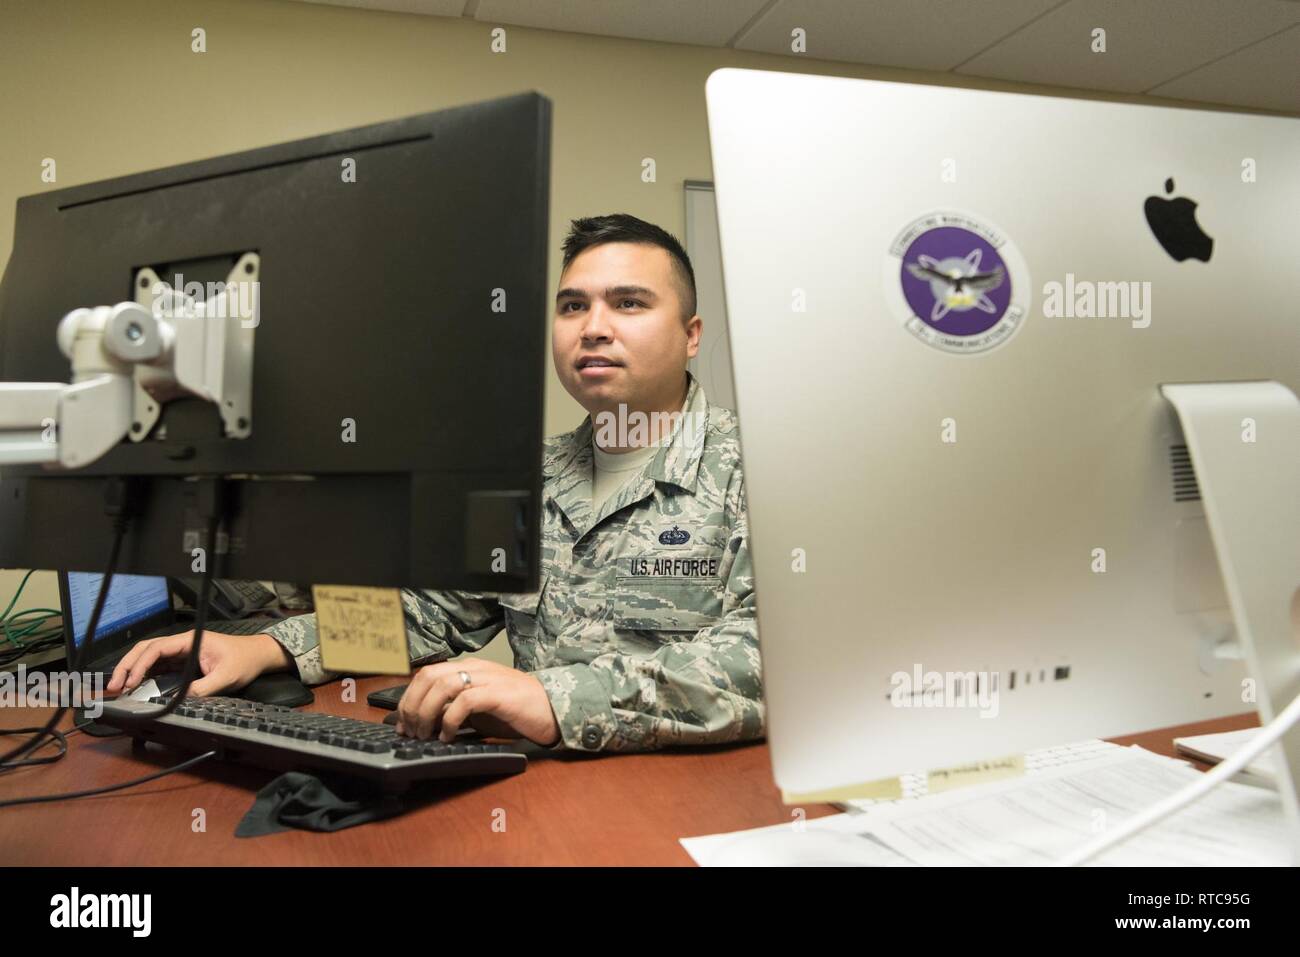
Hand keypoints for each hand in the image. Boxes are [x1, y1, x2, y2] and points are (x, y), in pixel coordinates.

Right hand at [105, 630, 291, 697]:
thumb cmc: (245, 659)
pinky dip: (144, 675)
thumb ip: (203, 688)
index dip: (140, 664)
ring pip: (149, 657)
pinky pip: (158, 666)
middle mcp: (182, 644)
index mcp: (190, 641)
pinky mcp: (183, 662)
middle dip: (127, 665)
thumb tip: (180, 699)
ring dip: (133, 670)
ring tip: (119, 688)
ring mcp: (181, 652)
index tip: (131, 681)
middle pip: (146, 650)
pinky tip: (135, 686)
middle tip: (113, 685)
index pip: (156, 648)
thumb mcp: (226, 677)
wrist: (258, 655)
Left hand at [395, 659, 560, 746]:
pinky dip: (450, 720)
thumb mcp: (479, 709)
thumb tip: (424, 722)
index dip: (408, 698)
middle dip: (413, 705)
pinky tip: (447, 736)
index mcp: (469, 668)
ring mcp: (487, 679)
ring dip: (427, 712)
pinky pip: (465, 701)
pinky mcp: (499, 694)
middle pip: (429, 677)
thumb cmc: (516, 711)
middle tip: (411, 731)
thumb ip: (454, 709)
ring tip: (426, 735)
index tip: (402, 723)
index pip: (426, 674)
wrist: (553, 710)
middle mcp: (475, 668)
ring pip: (443, 685)